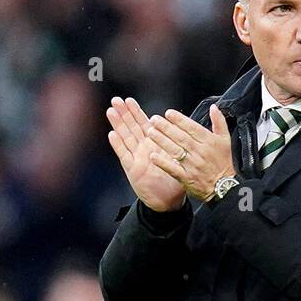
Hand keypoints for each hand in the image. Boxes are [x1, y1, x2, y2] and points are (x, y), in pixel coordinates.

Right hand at [106, 95, 187, 212]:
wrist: (168, 201)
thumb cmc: (174, 180)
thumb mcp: (179, 159)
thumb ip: (181, 144)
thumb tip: (189, 130)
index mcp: (154, 144)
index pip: (144, 124)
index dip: (136, 112)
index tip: (129, 100)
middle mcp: (143, 149)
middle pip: (131, 127)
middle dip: (124, 113)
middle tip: (116, 100)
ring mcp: (136, 158)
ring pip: (126, 137)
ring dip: (118, 124)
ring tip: (111, 111)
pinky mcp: (132, 169)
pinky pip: (125, 155)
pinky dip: (118, 145)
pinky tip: (112, 134)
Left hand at [147, 104, 235, 202]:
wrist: (224, 188)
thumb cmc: (224, 163)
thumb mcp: (226, 140)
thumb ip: (219, 122)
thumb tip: (214, 107)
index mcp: (209, 142)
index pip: (192, 128)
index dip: (179, 120)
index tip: (168, 113)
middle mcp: (200, 152)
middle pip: (181, 137)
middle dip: (166, 127)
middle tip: (154, 119)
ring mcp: (193, 166)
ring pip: (175, 150)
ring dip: (162, 141)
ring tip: (151, 132)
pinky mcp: (187, 178)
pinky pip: (173, 169)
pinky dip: (163, 162)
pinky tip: (153, 156)